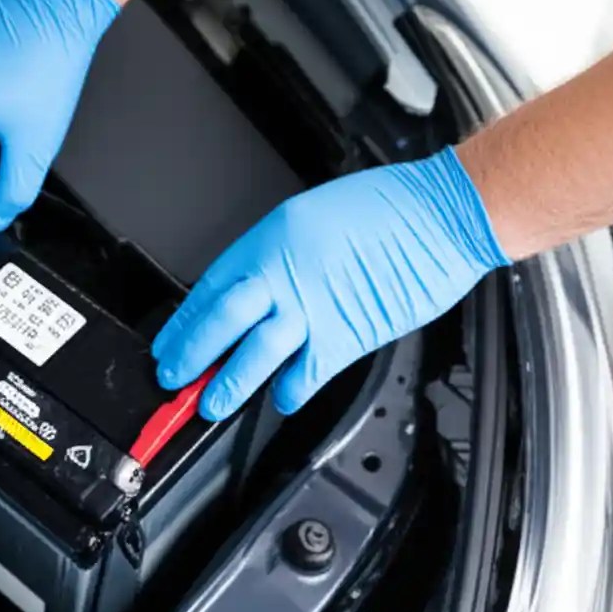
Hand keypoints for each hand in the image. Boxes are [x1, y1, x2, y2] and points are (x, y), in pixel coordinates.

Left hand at [152, 146, 510, 418]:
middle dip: (191, 354)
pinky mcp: (348, 334)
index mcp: (270, 238)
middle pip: (221, 320)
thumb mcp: (309, 217)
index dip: (185, 321)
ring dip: (229, 383)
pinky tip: (281, 399)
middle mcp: (285, 271)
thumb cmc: (387, 207)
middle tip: (174, 376)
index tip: (170, 343)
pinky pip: (307, 372)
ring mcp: (314, 305)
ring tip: (211, 404)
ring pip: (255, 352)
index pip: (211, 287)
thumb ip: (278, 255)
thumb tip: (254, 289)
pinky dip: (290, 391)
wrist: (443, 213)